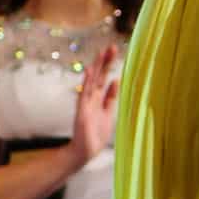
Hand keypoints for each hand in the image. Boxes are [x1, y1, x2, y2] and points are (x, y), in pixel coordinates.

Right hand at [70, 46, 120, 168]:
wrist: (85, 151)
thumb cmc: (96, 133)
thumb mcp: (108, 112)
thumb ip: (111, 97)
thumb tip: (117, 80)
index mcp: (99, 99)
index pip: (104, 78)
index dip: (109, 65)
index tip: (114, 51)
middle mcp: (91, 98)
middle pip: (99, 76)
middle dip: (104, 62)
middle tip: (111, 47)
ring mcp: (86, 103)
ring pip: (91, 82)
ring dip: (96, 68)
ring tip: (100, 53)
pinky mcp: (82, 111)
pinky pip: (84, 94)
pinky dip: (87, 82)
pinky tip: (89, 71)